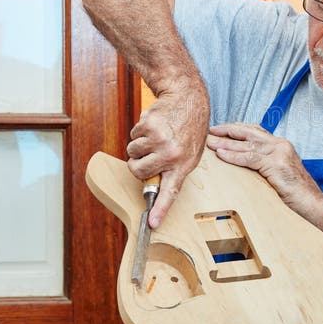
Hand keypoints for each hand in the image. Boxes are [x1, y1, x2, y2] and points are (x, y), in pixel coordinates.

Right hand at [126, 85, 209, 226]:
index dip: (160, 209)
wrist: (187, 100)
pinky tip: (154, 126)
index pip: (171, 191)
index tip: (151, 223)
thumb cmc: (188, 129)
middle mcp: (171, 154)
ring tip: (156, 137)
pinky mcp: (149, 126)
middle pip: (138, 171)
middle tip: (150, 154)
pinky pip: (133, 137)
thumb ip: (173, 169)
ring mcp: (159, 140)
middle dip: (138, 164)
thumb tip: (153, 186)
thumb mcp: (190, 153)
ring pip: (132, 153)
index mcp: (183, 164)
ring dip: (139, 146)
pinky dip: (139, 133)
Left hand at [207, 123, 322, 218]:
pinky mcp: (277, 165)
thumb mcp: (277, 173)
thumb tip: (241, 164)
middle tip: (210, 131)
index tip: (220, 129)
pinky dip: (234, 156)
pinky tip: (221, 154)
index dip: (236, 129)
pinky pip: (250, 158)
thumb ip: (263, 164)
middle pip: (249, 132)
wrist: (313, 203)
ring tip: (210, 142)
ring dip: (226, 143)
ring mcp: (279, 153)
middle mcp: (280, 145)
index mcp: (281, 145)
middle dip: (228, 130)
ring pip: (247, 144)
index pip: (255, 131)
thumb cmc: (295, 193)